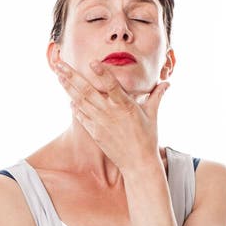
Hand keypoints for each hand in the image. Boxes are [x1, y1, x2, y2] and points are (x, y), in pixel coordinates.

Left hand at [54, 59, 169, 173]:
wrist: (138, 163)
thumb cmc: (147, 138)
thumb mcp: (153, 115)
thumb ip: (157, 96)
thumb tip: (167, 83)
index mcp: (125, 105)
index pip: (111, 85)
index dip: (102, 73)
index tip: (91, 62)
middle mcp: (110, 113)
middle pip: (87, 91)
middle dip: (71, 76)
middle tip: (59, 64)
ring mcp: (100, 123)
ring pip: (80, 102)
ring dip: (68, 88)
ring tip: (58, 75)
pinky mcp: (95, 133)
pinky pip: (81, 117)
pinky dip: (75, 107)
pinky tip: (69, 98)